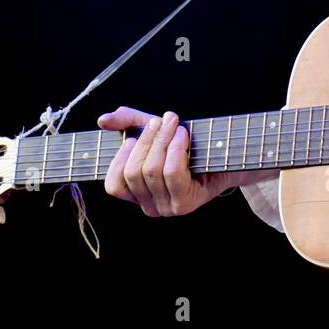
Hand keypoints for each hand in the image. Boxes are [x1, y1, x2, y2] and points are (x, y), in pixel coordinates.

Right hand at [97, 106, 278, 217]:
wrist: (226, 154)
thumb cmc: (187, 143)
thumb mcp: (153, 130)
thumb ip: (127, 123)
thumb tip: (103, 120)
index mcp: (138, 195)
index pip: (114, 185)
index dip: (119, 158)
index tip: (132, 136)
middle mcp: (150, 207)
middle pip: (133, 172)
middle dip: (145, 140)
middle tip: (159, 119)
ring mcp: (167, 209)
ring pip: (151, 171)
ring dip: (161, 140)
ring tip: (173, 122)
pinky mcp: (186, 205)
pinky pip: (172, 173)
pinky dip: (176, 149)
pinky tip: (183, 134)